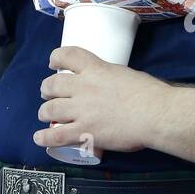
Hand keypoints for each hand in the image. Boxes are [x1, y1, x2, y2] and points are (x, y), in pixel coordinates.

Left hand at [33, 46, 167, 153]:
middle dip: (46, 89)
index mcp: (97, 69)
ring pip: (49, 109)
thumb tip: (111, 87)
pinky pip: (55, 136)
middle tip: (48, 94)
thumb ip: (112, 79)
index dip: (56, 58)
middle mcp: (84, 87)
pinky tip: (38, 138)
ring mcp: (81, 111)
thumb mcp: (127, 75)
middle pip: (53, 84)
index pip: (68, 55)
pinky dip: (43, 137)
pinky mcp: (84, 132)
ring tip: (45, 115)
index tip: (53, 63)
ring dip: (44, 112)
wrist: (156, 115)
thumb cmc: (151, 95)